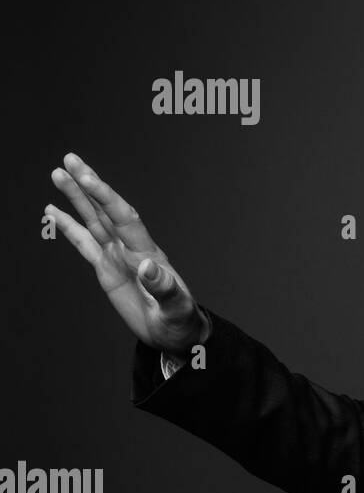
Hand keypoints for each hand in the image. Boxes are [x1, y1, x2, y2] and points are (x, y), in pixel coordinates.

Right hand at [45, 152, 210, 356]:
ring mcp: (117, 257)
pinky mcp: (106, 268)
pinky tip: (54, 211)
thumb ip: (163, 288)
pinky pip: (84, 243)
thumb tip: (147, 266)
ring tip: (58, 174)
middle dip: (89, 185)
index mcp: (147, 253)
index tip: (88, 177)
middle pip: (106, 210)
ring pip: (93, 221)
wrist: (176, 333)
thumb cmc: (180, 320)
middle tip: (70, 159)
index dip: (105, 197)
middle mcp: (131, 248)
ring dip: (76, 198)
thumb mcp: (175, 307)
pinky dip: (69, 227)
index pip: (123, 218)